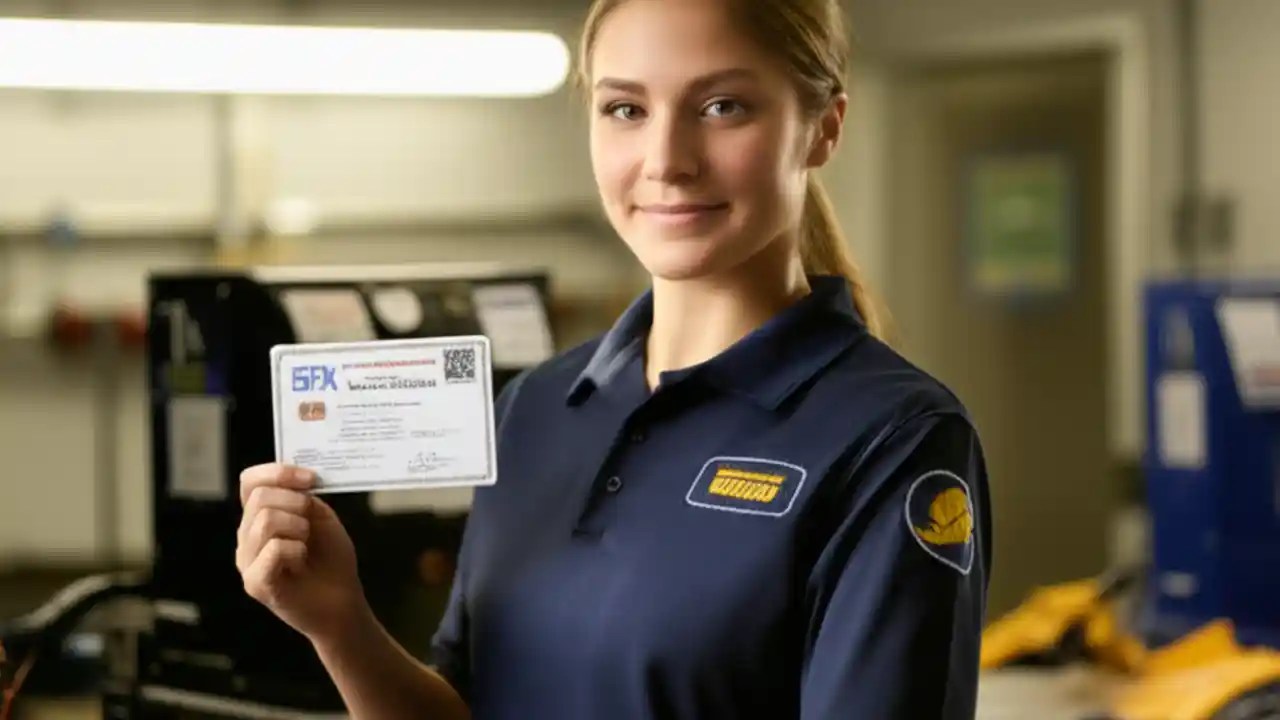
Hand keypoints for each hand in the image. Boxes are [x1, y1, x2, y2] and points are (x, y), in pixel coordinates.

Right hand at [236, 464, 366, 643]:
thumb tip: (295, 478)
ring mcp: (247, 561)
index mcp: (259, 517)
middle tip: (313, 521)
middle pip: (259, 498)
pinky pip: (273, 549)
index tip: (311, 479)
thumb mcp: (321, 518)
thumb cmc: (330, 560)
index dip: (278, 472)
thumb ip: (303, 497)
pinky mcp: (256, 583)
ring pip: (265, 521)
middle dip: (295, 501)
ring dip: (298, 526)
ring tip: (307, 543)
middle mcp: (247, 537)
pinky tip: (302, 561)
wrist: (342, 601)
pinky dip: (296, 549)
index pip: (250, 482)